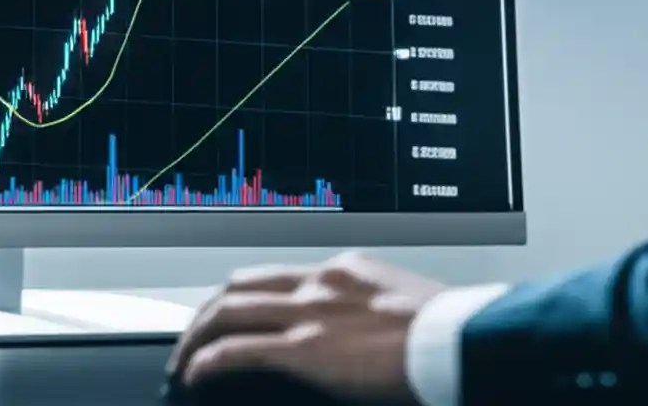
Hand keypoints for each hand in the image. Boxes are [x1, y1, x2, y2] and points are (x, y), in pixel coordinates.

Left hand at [167, 252, 445, 403]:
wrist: (464, 341)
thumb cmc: (452, 331)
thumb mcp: (405, 306)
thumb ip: (371, 311)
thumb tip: (363, 334)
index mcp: (344, 271)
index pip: (277, 276)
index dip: (246, 295)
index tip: (232, 312)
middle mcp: (319, 284)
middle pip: (241, 287)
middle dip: (210, 311)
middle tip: (194, 335)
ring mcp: (308, 314)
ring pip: (228, 312)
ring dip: (197, 336)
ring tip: (183, 360)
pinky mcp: (304, 349)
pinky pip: (236, 351)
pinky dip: (207, 361)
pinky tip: (194, 376)